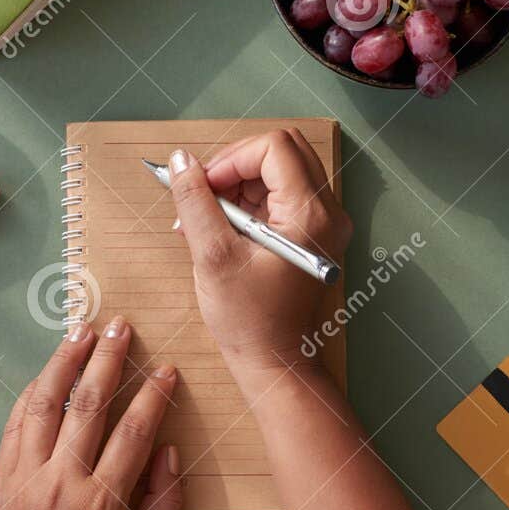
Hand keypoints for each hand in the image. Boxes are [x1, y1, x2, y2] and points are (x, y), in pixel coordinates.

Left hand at [0, 320, 181, 509]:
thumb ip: (162, 508)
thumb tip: (167, 452)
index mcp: (99, 507)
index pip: (132, 433)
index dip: (153, 396)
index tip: (167, 369)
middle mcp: (58, 486)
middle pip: (86, 406)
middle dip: (107, 360)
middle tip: (123, 326)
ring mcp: (24, 480)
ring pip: (44, 404)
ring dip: (64, 362)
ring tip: (82, 330)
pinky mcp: (2, 482)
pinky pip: (16, 425)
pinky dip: (32, 392)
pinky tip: (48, 371)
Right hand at [167, 128, 351, 373]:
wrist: (275, 362)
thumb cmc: (248, 319)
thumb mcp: (212, 256)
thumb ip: (195, 202)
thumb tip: (181, 162)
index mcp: (311, 213)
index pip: (274, 147)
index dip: (231, 158)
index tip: (203, 186)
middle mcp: (328, 211)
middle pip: (280, 153)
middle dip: (235, 167)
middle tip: (203, 196)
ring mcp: (324, 223)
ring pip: (279, 172)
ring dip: (237, 187)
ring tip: (203, 222)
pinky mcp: (313, 234)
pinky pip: (280, 197)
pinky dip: (248, 204)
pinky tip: (220, 231)